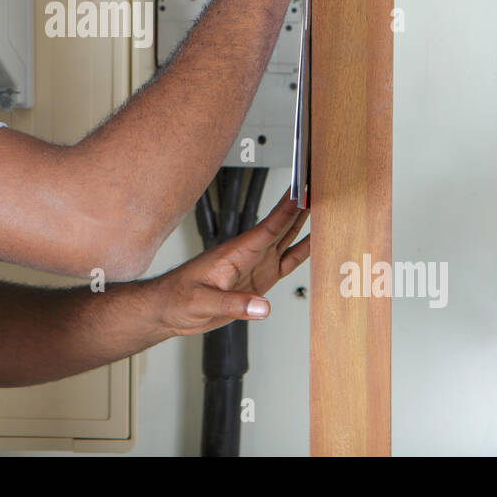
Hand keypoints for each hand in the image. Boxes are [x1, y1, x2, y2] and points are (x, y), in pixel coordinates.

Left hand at [151, 196, 310, 337]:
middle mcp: (250, 254)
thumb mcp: (202, 302)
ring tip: (328, 207)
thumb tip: (263, 307)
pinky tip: (317, 242)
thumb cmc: (177, 298)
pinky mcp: (260, 280)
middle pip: (283, 225)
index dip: (288, 209)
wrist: (168, 309)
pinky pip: (287, 262)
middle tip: (322, 187)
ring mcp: (256, 265)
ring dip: (307, 224)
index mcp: (236, 252)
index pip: (269, 226)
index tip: (305, 191)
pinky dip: (304, 252)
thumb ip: (233, 304)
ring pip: (288, 239)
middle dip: (303, 206)